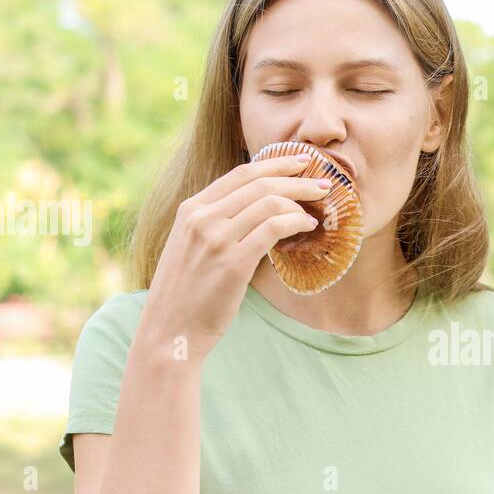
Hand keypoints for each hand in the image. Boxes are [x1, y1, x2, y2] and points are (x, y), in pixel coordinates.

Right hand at [141, 154, 332, 362]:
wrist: (170, 330)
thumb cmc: (187, 294)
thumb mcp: (192, 246)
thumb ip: (216, 224)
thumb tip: (258, 209)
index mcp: (190, 209)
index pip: (241, 174)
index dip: (276, 164)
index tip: (301, 162)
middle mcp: (201, 218)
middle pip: (259, 183)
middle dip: (297, 179)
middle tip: (323, 183)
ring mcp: (216, 239)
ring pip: (269, 202)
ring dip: (300, 202)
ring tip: (317, 211)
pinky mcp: (233, 262)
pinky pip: (273, 228)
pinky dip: (296, 222)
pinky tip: (307, 227)